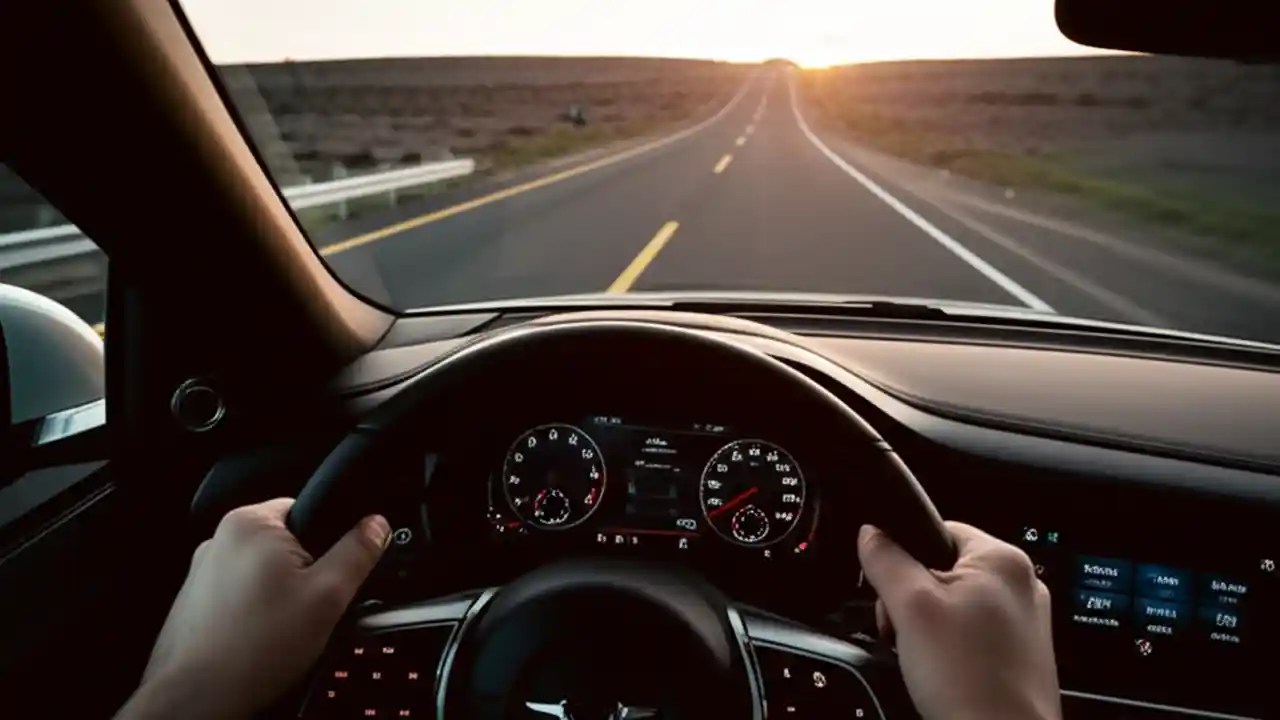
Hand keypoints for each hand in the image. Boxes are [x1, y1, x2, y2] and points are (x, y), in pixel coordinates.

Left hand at [117, 498, 389, 719]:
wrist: (197, 698)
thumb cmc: (257, 647)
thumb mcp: (327, 597)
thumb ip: (357, 554)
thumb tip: (377, 525)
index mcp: (250, 523)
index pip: (307, 508)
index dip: (330, 540)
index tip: (335, 572)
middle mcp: (220, 539)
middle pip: (286, 543)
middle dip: (305, 574)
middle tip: (313, 608)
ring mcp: (202, 571)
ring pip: (263, 572)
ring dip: (280, 595)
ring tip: (285, 630)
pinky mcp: (195, 600)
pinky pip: (241, 594)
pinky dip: (256, 612)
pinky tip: (262, 639)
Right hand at [858, 522, 1059, 719]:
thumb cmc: (970, 681)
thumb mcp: (910, 608)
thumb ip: (886, 560)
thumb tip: (871, 533)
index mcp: (1002, 560)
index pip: (937, 529)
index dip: (903, 557)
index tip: (891, 589)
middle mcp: (1021, 585)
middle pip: (942, 568)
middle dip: (912, 598)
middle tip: (905, 629)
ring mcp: (1023, 622)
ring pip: (953, 604)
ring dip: (927, 625)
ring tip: (925, 656)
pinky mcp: (1017, 653)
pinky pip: (969, 633)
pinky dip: (948, 647)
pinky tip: (942, 670)